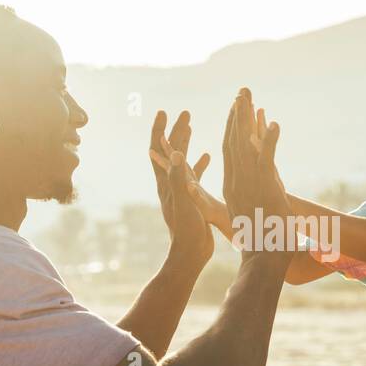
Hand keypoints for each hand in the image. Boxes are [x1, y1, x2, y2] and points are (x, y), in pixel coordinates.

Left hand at [148, 110, 213, 267]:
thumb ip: (179, 177)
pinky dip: (198, 163)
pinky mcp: (189, 199)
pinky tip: (207, 156)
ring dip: (184, 143)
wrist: (190, 254)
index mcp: (166, 182)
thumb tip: (174, 151)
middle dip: (175, 130)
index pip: (158, 150)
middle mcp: (170, 184)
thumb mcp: (184, 201)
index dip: (159, 130)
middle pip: (169, 151)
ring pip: (181, 161)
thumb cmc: (187, 230)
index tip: (164, 112)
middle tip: (184, 113)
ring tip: (191, 126)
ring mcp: (179, 191)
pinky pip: (193, 176)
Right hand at [221, 88, 290, 259]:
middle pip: (234, 141)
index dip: (232, 127)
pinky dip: (270, 141)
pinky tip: (275, 123)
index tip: (235, 108)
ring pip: (244, 145)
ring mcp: (249, 184)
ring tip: (248, 96)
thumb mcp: (248, 218)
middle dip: (238, 114)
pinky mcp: (265, 189)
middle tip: (242, 91)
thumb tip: (248, 201)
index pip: (230, 151)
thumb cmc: (259, 243)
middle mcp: (236, 182)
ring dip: (247, 118)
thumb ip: (246, 203)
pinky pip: (266, 159)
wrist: (263, 260)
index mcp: (232, 186)